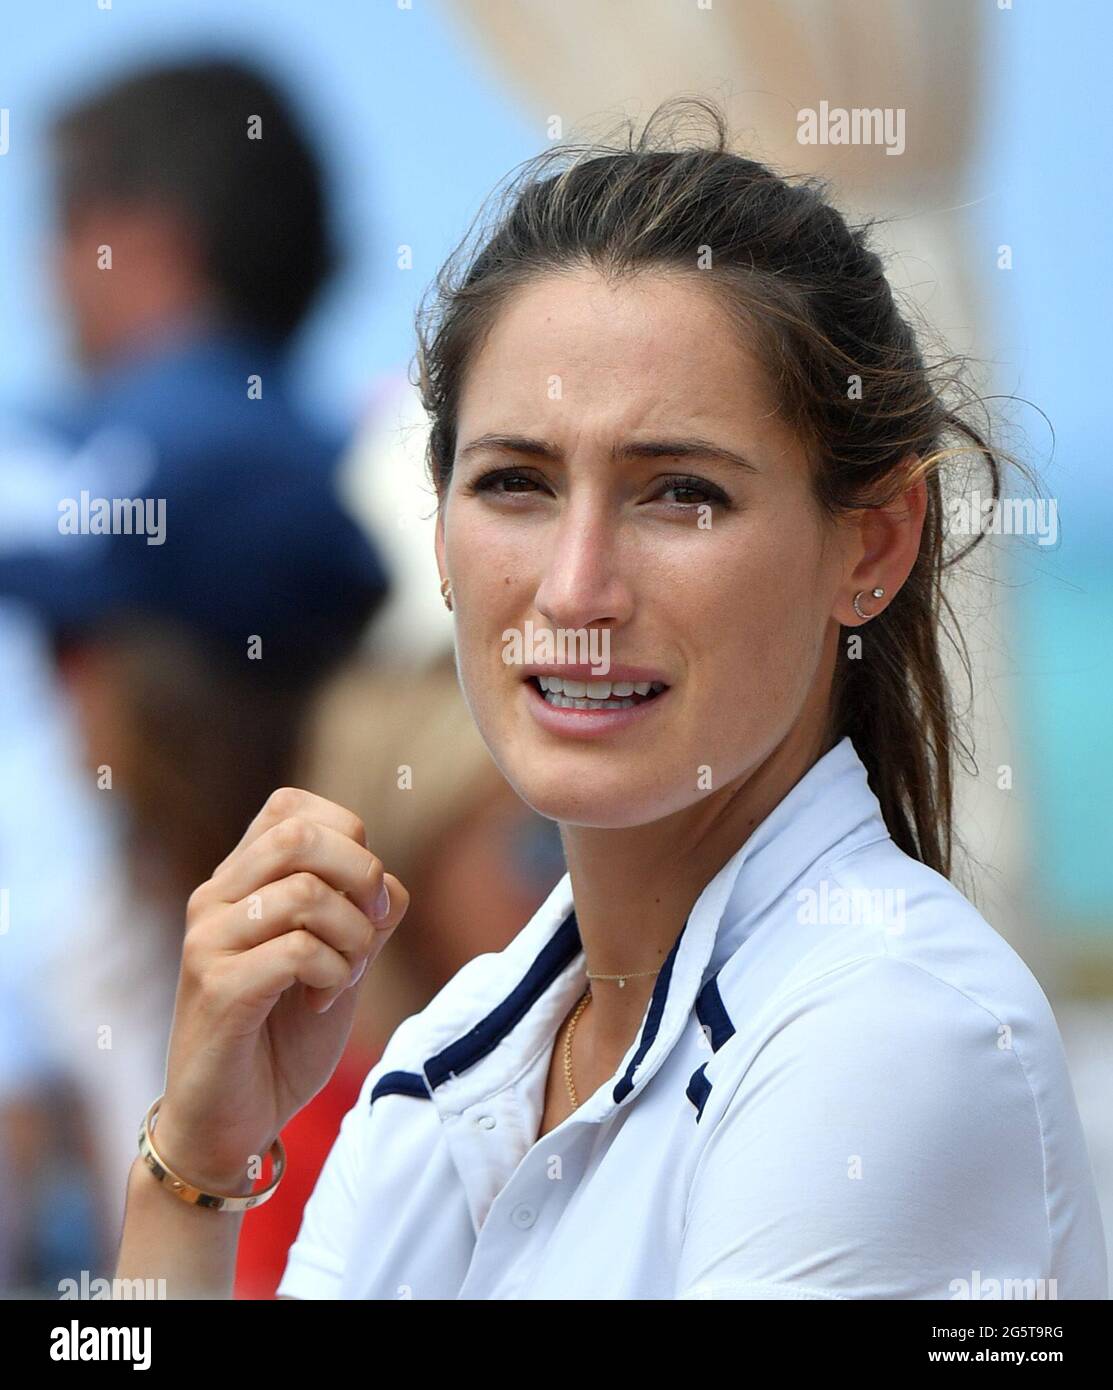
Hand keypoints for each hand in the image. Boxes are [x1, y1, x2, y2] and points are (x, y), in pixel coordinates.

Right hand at [153, 787, 408, 1191]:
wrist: (230, 1122)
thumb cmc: (284, 1037)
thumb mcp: (338, 962)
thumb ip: (360, 915)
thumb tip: (388, 883)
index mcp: (239, 881)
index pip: (292, 807)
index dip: (348, 838)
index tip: (366, 899)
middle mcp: (215, 898)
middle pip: (301, 835)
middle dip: (362, 878)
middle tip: (370, 933)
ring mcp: (208, 940)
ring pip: (307, 892)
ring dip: (353, 937)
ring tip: (345, 975)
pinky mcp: (216, 988)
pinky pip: (299, 950)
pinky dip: (334, 975)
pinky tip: (321, 1003)